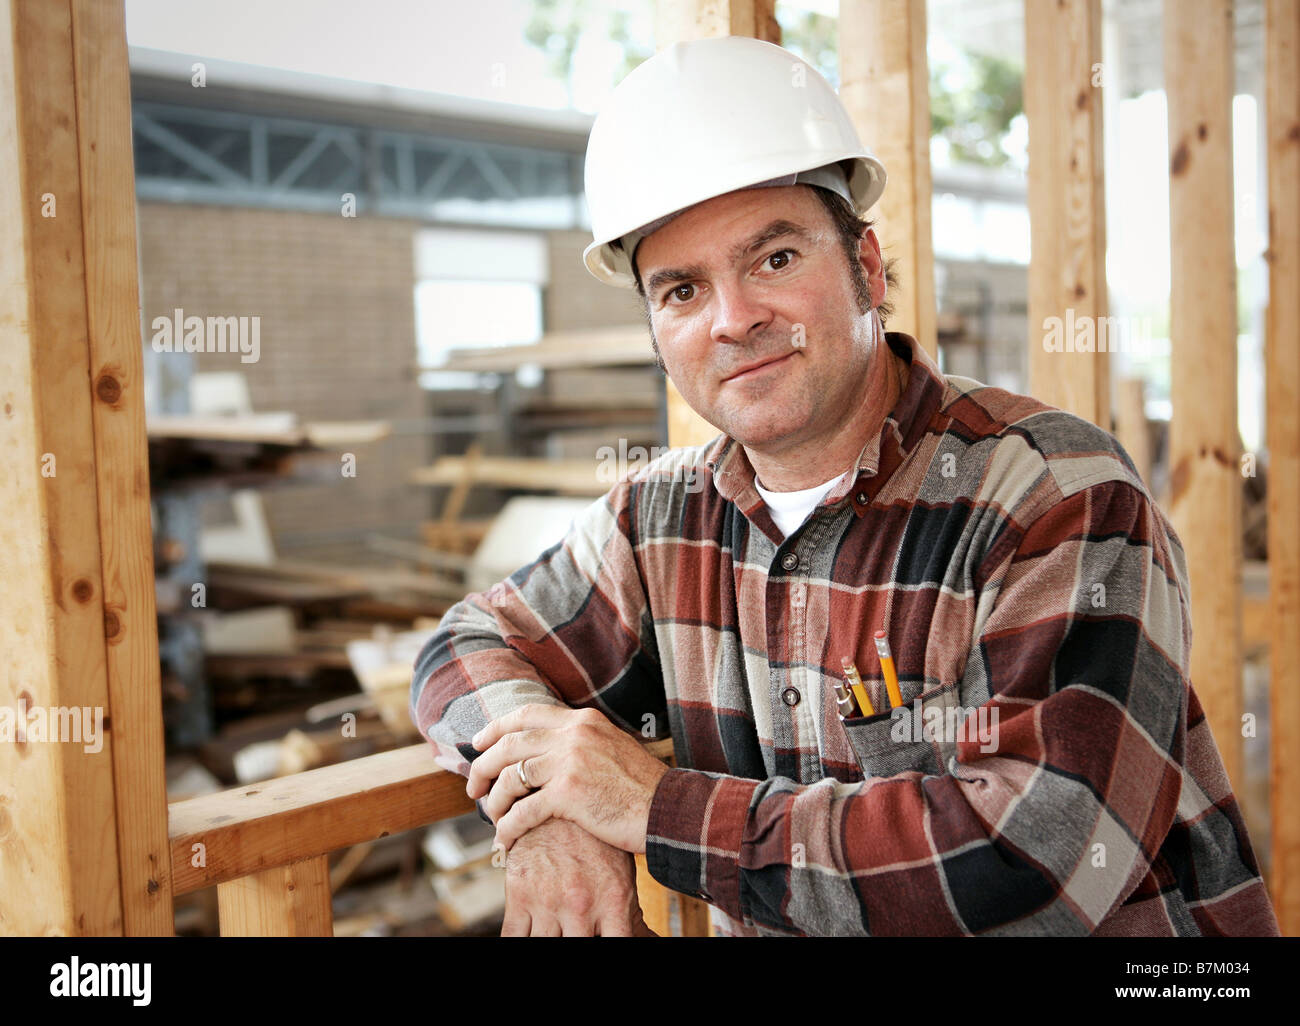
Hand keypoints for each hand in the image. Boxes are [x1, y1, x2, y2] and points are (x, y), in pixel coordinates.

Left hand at [467, 704, 669, 853]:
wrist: (669, 810)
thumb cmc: (642, 788)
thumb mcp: (612, 747)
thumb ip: (581, 742)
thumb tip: (548, 750)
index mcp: (583, 720)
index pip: (526, 714)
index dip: (496, 728)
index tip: (478, 742)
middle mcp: (574, 734)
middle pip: (509, 743)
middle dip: (483, 766)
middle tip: (473, 786)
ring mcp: (570, 761)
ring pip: (511, 776)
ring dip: (494, 800)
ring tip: (491, 816)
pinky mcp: (569, 793)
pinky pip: (523, 810)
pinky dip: (508, 826)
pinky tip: (505, 838)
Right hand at [499, 818, 656, 935]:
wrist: (565, 792)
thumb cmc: (598, 841)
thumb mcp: (622, 877)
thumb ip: (631, 918)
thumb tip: (651, 943)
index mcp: (614, 903)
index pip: (619, 945)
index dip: (614, 948)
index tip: (606, 940)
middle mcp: (581, 905)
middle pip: (578, 947)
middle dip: (578, 941)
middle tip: (579, 930)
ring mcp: (549, 900)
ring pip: (543, 946)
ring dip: (548, 940)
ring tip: (555, 930)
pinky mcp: (519, 894)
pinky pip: (512, 936)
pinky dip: (516, 942)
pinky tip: (529, 934)